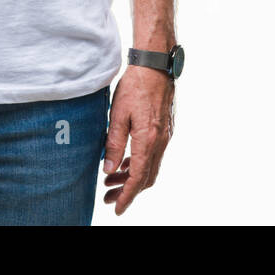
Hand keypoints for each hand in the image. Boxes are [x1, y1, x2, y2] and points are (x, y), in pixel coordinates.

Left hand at [102, 65, 174, 215]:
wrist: (156, 65)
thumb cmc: (135, 86)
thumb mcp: (118, 115)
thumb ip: (114, 144)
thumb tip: (109, 170)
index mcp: (148, 140)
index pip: (138, 177)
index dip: (127, 196)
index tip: (116, 209)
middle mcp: (161, 141)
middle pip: (146, 177)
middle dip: (128, 191)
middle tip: (109, 197)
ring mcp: (166, 135)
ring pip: (151, 167)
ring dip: (133, 177)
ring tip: (111, 180)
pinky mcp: (165, 128)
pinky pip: (155, 155)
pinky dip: (141, 164)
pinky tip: (127, 162)